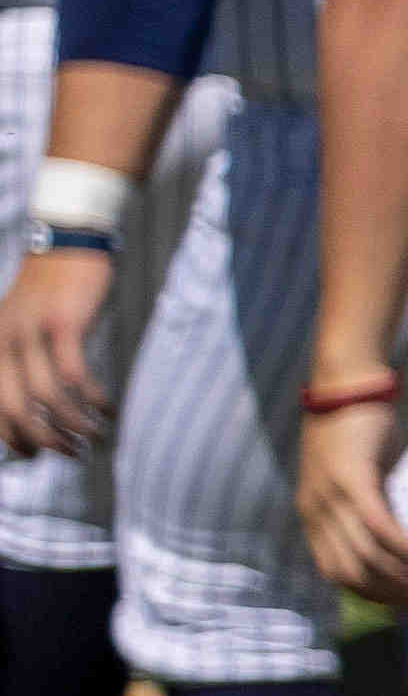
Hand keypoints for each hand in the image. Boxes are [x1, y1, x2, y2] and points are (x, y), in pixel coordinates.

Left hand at [0, 248, 111, 454]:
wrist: (68, 240)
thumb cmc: (54, 290)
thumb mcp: (24, 326)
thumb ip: (23, 362)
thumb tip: (39, 411)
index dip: (14, 440)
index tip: (41, 455)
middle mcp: (3, 341)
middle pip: (15, 409)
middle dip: (44, 441)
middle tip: (72, 453)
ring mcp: (31, 332)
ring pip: (47, 397)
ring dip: (75, 425)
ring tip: (97, 436)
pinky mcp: (63, 324)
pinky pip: (75, 375)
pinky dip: (94, 400)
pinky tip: (109, 409)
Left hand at [291, 401, 407, 614]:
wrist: (346, 382)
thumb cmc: (358, 428)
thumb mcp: (363, 478)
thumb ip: (372, 510)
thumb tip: (396, 543)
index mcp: (313, 515)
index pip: (341, 576)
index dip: (379, 596)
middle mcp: (316, 512)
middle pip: (358, 574)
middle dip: (399, 596)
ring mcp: (331, 498)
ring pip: (373, 558)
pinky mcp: (353, 481)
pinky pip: (382, 530)